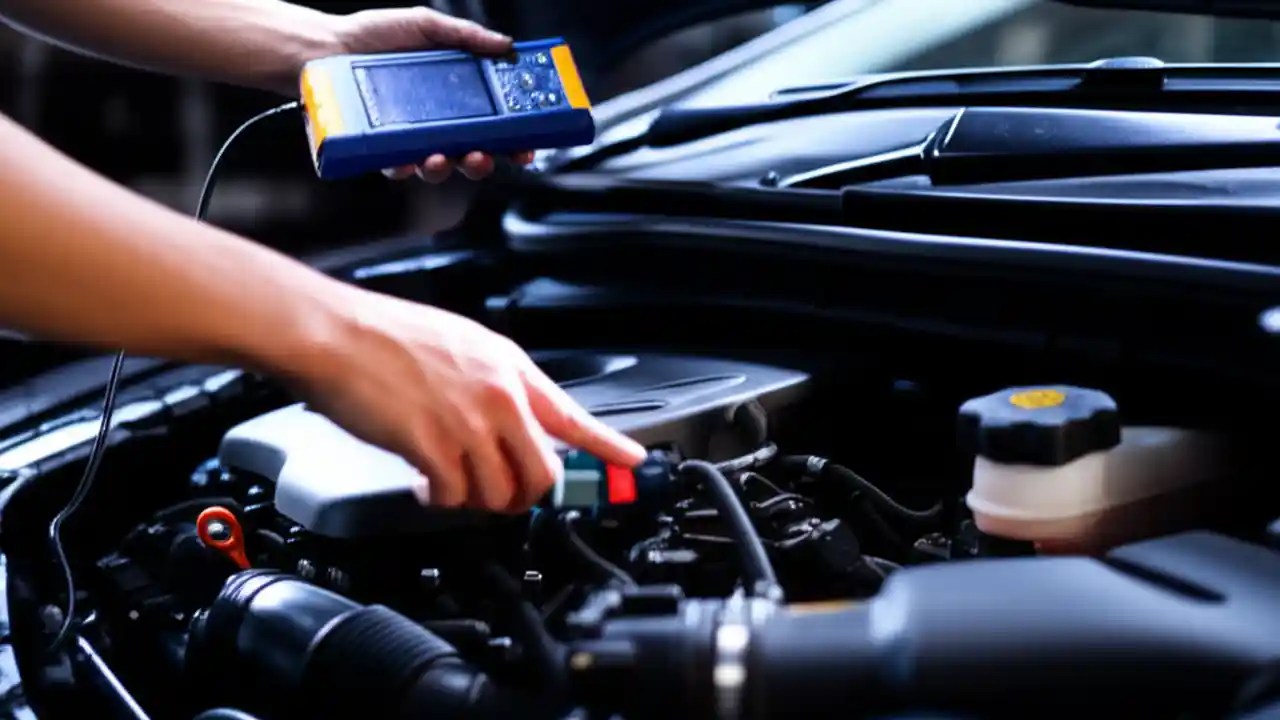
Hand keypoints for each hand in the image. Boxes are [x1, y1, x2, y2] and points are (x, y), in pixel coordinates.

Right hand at [293, 287, 646, 512]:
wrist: (335, 332)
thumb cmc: (384, 334)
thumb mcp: (461, 344)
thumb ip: (493, 382)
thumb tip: (506, 417)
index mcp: (509, 368)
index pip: (572, 414)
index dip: (608, 444)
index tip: (633, 460)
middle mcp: (500, 396)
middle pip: (541, 474)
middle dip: (521, 495)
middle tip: (497, 494)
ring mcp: (470, 423)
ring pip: (499, 494)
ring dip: (473, 499)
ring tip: (449, 481)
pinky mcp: (434, 447)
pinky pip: (454, 497)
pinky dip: (439, 499)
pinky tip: (423, 483)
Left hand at [331, 7, 534, 182]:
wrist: (324, 48)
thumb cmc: (371, 35)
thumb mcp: (425, 25)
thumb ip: (466, 36)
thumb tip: (505, 45)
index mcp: (453, 95)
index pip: (491, 123)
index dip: (512, 138)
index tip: (525, 145)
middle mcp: (435, 121)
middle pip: (471, 153)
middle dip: (483, 162)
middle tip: (485, 156)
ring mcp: (410, 138)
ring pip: (439, 167)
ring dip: (447, 168)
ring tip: (443, 157)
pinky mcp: (382, 149)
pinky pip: (399, 168)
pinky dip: (407, 168)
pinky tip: (409, 159)